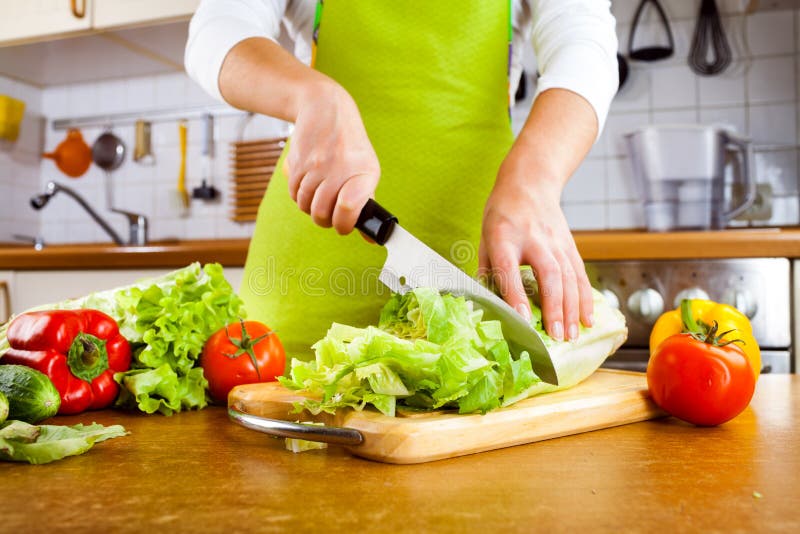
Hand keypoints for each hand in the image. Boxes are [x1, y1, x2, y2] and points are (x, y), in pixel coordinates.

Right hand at [284, 81, 379, 233]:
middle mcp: (339, 169)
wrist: (325, 109)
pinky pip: (294, 194)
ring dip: (310, 207)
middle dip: (324, 220)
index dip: (344, 223)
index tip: (344, 225)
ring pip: (305, 206)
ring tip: (319, 194)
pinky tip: (308, 184)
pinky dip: (299, 196)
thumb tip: (370, 238)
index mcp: (363, 173)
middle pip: (322, 214)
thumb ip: (366, 202)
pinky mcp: (297, 163)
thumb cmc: (349, 146)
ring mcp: (316, 166)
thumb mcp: (366, 169)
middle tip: (329, 213)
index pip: (349, 208)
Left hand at [479, 164, 592, 340]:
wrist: (529, 182)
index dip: (516, 295)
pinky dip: (585, 298)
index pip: (510, 268)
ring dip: (572, 309)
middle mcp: (533, 239)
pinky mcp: (569, 245)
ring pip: (569, 277)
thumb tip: (485, 304)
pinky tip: (587, 319)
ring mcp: (555, 241)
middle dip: (555, 307)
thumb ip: (486, 270)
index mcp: (504, 237)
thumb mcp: (484, 237)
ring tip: (572, 335)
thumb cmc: (501, 214)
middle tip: (556, 335)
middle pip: (549, 274)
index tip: (523, 320)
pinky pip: (580, 274)